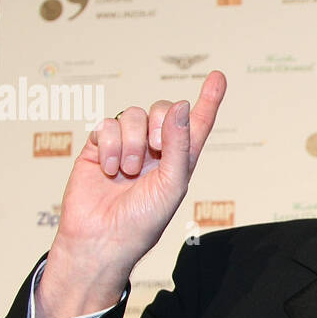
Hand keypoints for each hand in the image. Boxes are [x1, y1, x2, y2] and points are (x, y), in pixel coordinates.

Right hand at [43, 71, 225, 310]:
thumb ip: (180, 145)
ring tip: (127, 171)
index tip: (218, 77)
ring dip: (131, 142)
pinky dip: (108, 144)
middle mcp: (154, 150)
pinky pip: (105, 125)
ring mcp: (125, 146)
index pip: (197, 124)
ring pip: (131, 115)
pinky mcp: (98, 147)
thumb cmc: (142, 222)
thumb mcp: (172, 185)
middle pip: (161, 110)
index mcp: (179, 160)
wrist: (100, 240)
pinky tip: (108, 169)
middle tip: (154, 150)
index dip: (208, 100)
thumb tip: (181, 105)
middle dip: (158, 124)